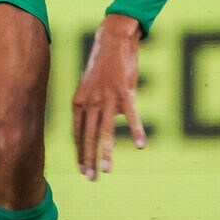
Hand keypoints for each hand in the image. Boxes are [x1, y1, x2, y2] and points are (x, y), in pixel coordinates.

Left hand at [72, 13, 144, 180]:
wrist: (112, 40)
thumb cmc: (102, 66)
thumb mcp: (89, 87)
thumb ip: (90, 107)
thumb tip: (94, 126)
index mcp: (79, 102)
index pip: (78, 133)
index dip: (80, 152)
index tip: (82, 169)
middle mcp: (90, 102)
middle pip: (88, 136)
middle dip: (89, 159)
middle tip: (91, 178)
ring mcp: (107, 98)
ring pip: (105, 130)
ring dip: (106, 152)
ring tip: (107, 170)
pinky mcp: (124, 92)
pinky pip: (131, 115)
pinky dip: (136, 130)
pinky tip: (141, 144)